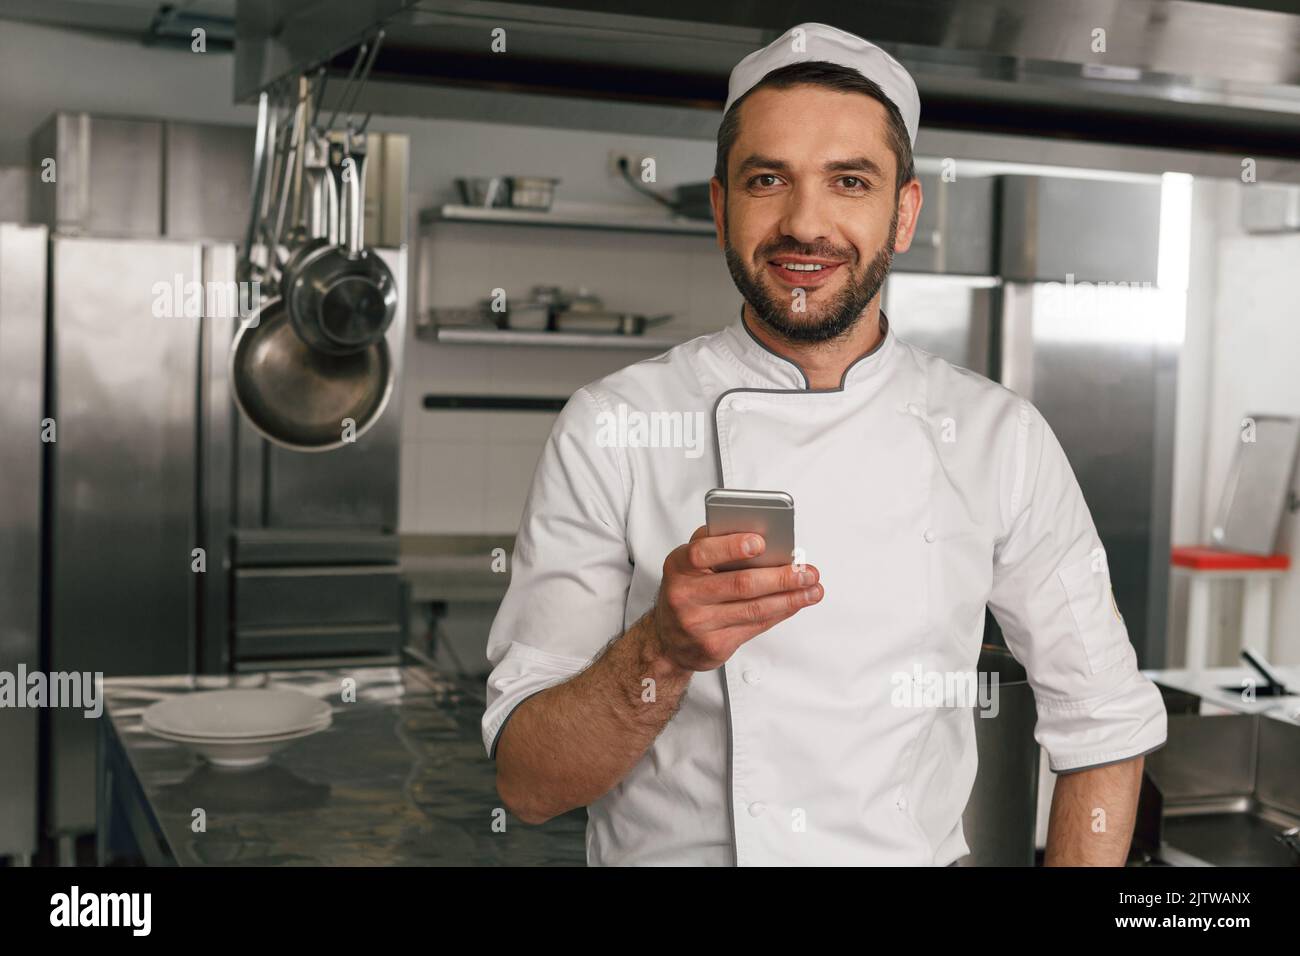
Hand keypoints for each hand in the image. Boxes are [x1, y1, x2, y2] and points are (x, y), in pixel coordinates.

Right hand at [650, 525, 822, 671]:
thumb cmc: (688, 591)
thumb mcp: (689, 564)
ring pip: (754, 608)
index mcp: (679, 566)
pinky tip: (795, 604)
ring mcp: (698, 624)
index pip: (703, 552)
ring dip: (790, 598)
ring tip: (812, 589)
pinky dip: (780, 613)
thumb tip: (765, 540)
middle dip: (780, 577)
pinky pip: (755, 627)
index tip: (761, 542)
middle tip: (807, 571)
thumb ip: (717, 546)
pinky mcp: (714, 646)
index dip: (733, 547)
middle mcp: (684, 595)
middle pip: (741, 584)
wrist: (668, 639)